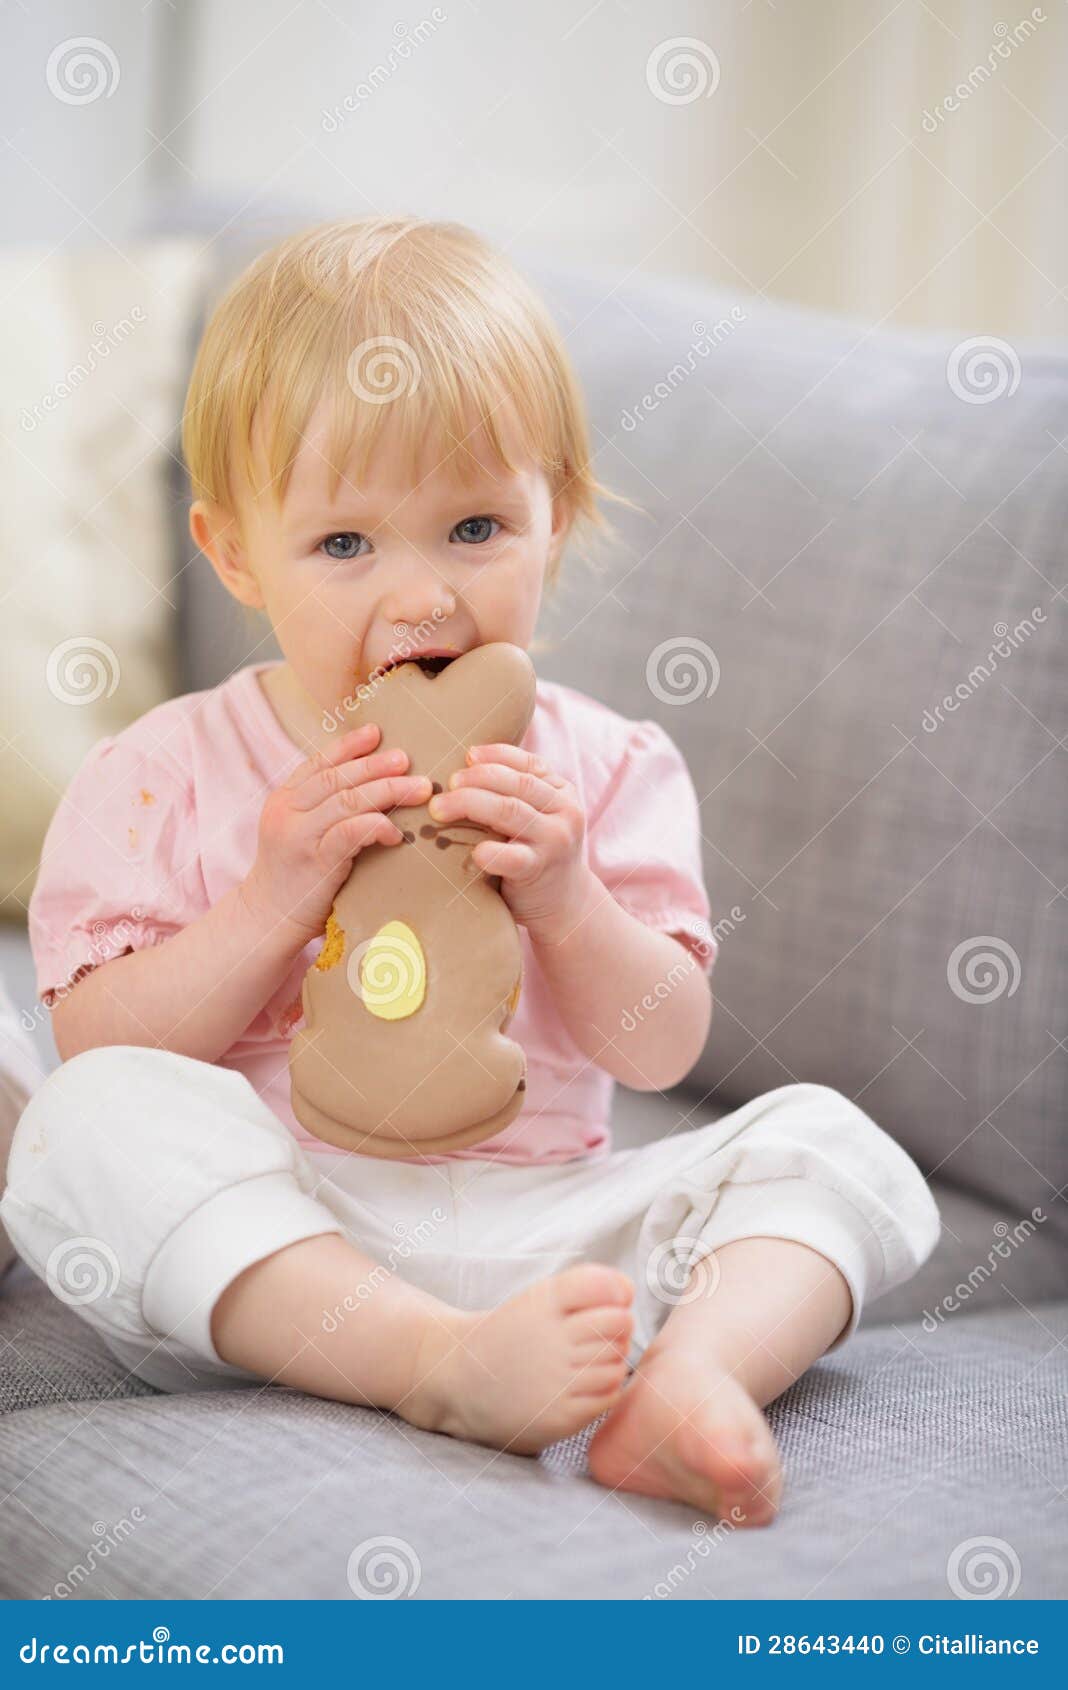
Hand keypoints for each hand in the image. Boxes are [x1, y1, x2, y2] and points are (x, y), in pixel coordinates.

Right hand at [242, 723, 430, 940]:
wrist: (267, 920)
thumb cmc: (296, 877)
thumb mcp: (301, 833)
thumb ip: (324, 810)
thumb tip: (372, 785)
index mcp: (284, 799)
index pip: (318, 763)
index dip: (348, 746)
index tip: (376, 733)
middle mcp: (287, 812)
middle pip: (338, 778)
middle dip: (376, 765)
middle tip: (407, 759)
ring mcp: (298, 836)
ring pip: (348, 801)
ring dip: (387, 791)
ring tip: (418, 788)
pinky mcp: (314, 863)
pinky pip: (349, 833)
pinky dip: (376, 826)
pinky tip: (396, 830)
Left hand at [428, 744, 593, 944]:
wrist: (565, 905)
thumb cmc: (538, 853)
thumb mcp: (539, 817)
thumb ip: (516, 793)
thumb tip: (466, 763)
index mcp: (563, 792)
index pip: (529, 764)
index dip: (496, 755)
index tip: (466, 756)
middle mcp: (565, 812)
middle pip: (515, 784)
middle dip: (476, 779)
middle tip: (446, 784)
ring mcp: (555, 841)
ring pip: (509, 810)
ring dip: (469, 803)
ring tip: (439, 808)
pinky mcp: (539, 869)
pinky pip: (512, 856)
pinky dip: (490, 851)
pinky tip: (472, 850)